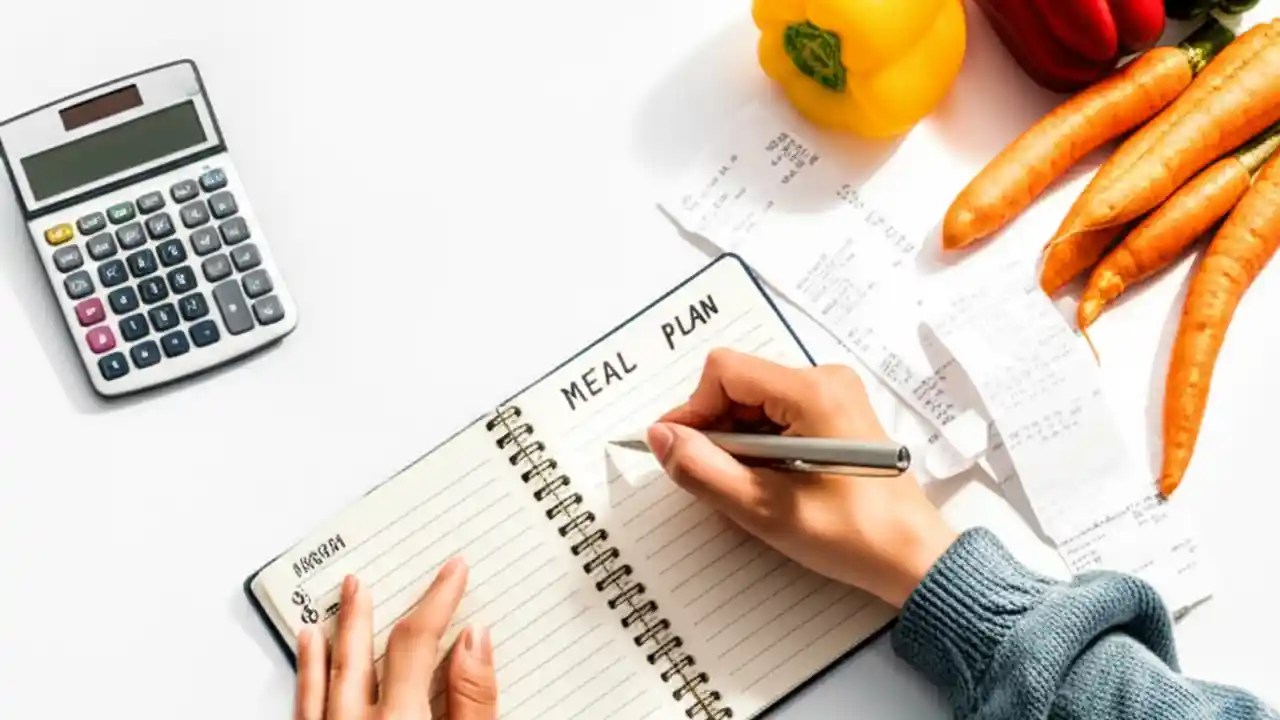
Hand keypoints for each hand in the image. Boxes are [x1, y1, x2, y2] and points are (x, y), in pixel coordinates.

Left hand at [293, 557, 497, 719]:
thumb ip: (473, 701)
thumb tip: (475, 641)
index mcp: (402, 719)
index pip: (416, 643)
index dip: (437, 602)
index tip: (452, 573)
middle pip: (359, 656)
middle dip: (362, 615)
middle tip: (360, 582)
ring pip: (325, 678)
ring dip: (331, 638)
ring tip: (333, 607)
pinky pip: (303, 708)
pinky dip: (305, 675)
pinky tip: (307, 651)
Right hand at [651, 349, 956, 606]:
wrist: (912, 557)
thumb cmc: (853, 535)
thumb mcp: (763, 508)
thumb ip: (703, 469)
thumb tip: (661, 438)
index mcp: (812, 391)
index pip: (724, 372)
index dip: (692, 410)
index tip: (680, 453)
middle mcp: (825, 380)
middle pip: (739, 385)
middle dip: (716, 431)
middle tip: (719, 480)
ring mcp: (834, 396)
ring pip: (754, 403)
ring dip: (739, 443)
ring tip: (752, 488)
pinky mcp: (836, 415)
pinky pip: (778, 416)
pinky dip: (761, 447)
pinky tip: (771, 483)